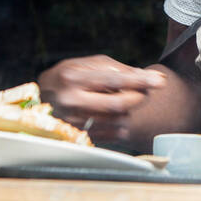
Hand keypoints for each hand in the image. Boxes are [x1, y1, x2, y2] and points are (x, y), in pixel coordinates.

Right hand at [38, 55, 166, 144]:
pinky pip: (110, 135)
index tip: (160, 80)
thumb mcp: (88, 64)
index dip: (140, 80)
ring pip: (116, 120)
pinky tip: (120, 117)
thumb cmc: (69, 76)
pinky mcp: (76, 136)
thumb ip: (116, 69)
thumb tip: (146, 76)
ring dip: (129, 111)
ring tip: (124, 101)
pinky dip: (121, 125)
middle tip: (146, 91)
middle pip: (118, 104)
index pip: (114, 80)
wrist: (40, 97)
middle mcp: (71, 101)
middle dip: (138, 97)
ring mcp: (72, 122)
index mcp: (73, 78)